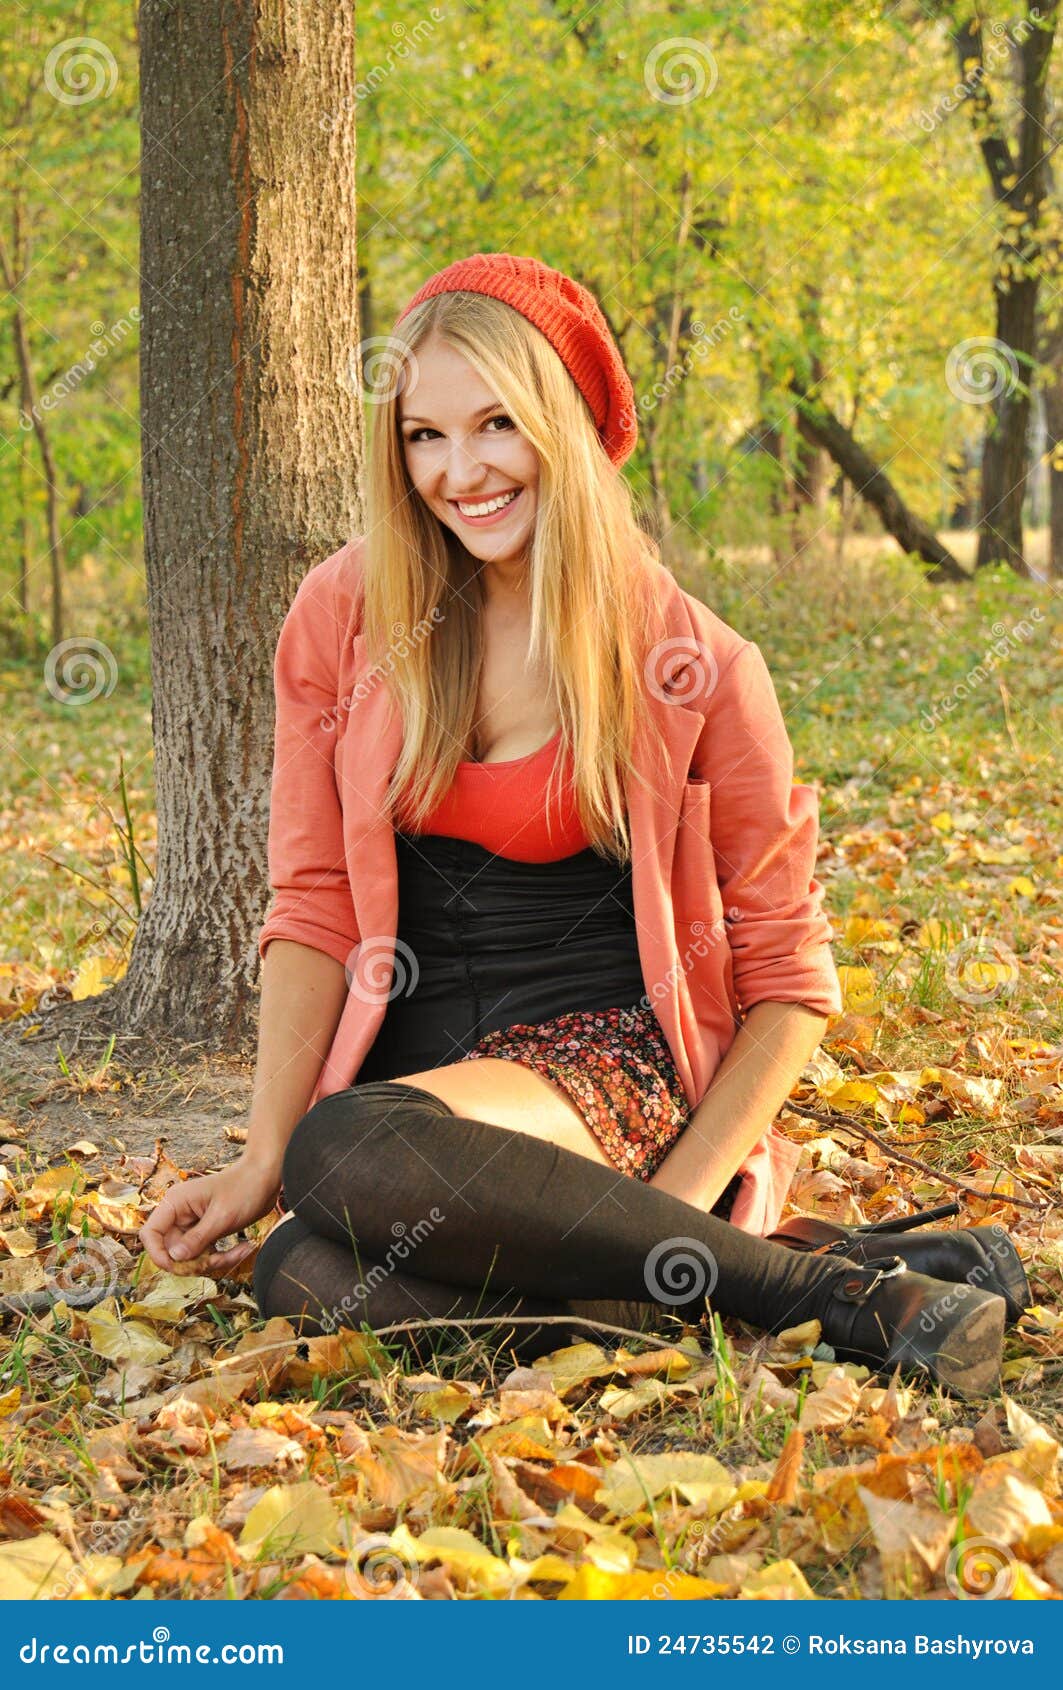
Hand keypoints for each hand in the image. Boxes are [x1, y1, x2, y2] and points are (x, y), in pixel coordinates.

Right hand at [138, 1153, 282, 1276]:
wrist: (266, 1176)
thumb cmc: (244, 1188)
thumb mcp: (221, 1216)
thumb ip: (197, 1239)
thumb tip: (174, 1258)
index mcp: (175, 1203)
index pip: (150, 1234)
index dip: (157, 1254)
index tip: (177, 1266)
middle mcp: (179, 1214)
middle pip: (170, 1251)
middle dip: (194, 1262)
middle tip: (218, 1260)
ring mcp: (193, 1223)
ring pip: (190, 1256)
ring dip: (213, 1261)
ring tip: (239, 1252)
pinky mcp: (206, 1231)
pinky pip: (205, 1253)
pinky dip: (223, 1257)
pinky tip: (244, 1248)